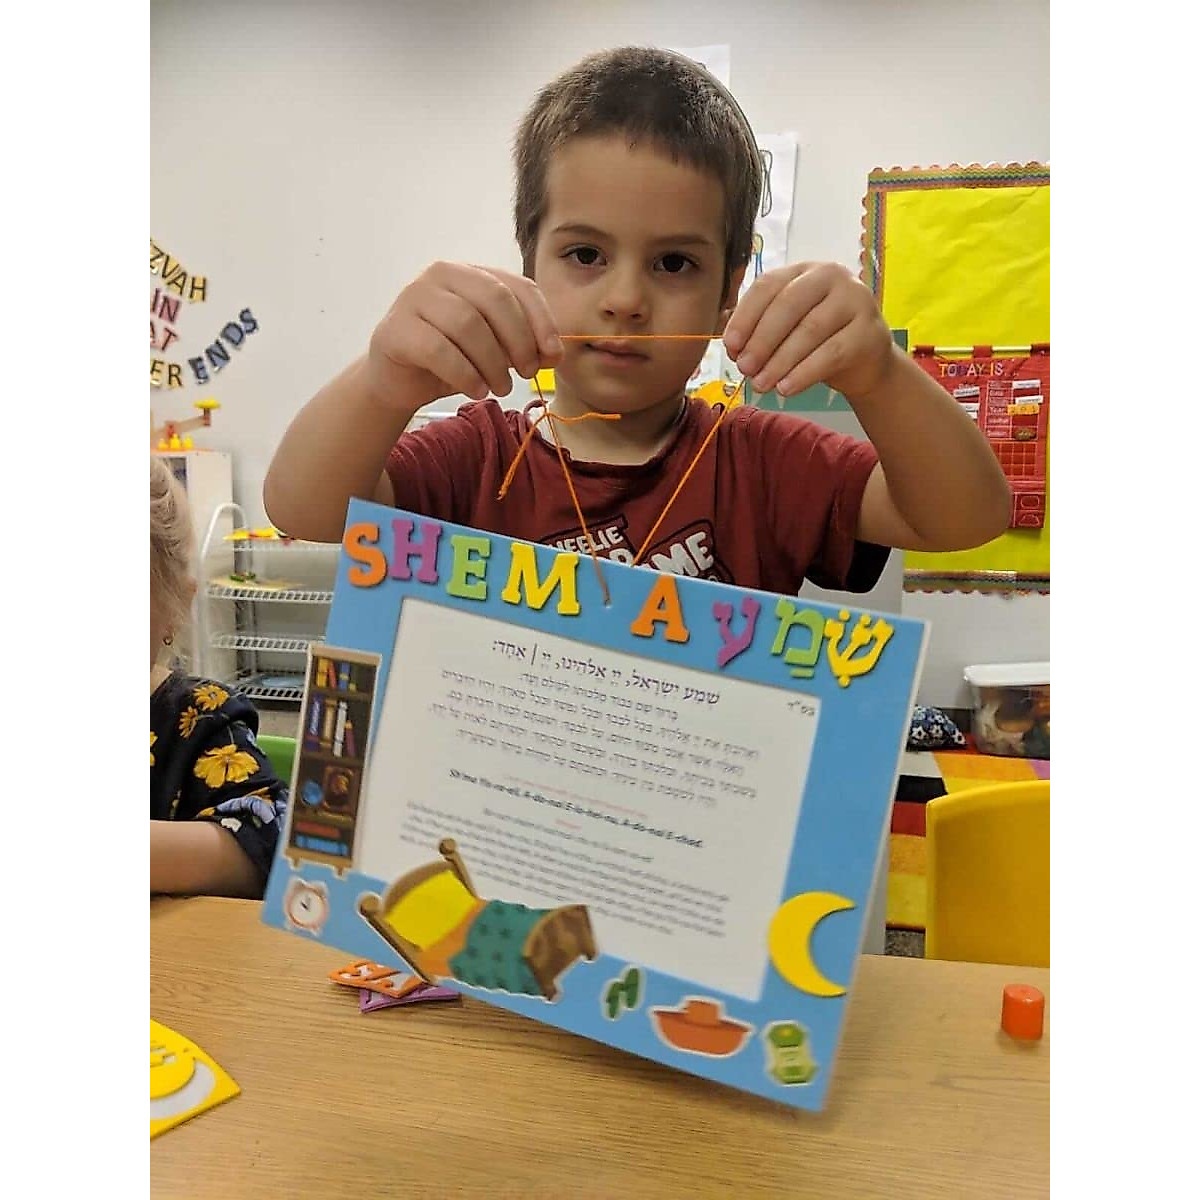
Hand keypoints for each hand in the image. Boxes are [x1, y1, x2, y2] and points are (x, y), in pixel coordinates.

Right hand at [366, 262, 562, 409]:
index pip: (518, 285)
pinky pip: (439, 349)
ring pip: (467, 323)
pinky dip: (465, 374)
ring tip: (500, 387)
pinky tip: (476, 389)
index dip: (541, 320)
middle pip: (495, 299)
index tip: (553, 355)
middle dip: (519, 340)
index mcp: (472, 273)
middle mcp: (442, 274)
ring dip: (492, 362)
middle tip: (526, 373)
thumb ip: (522, 343)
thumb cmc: (450, 360)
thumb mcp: (493, 349)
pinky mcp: (396, 328)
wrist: (398, 380)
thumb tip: (554, 353)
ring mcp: (414, 297)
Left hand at [723, 263, 897, 400]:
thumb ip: (759, 328)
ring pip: (810, 330)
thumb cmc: (818, 340)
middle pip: (788, 305)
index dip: (745, 316)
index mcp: (803, 271)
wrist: (866, 361)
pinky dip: (804, 374)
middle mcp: (832, 277)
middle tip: (745, 368)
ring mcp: (855, 301)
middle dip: (761, 340)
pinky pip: (831, 354)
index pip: (768, 286)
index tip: (730, 346)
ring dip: (779, 361)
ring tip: (761, 384)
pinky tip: (786, 389)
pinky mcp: (869, 332)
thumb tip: (730, 342)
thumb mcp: (787, 328)